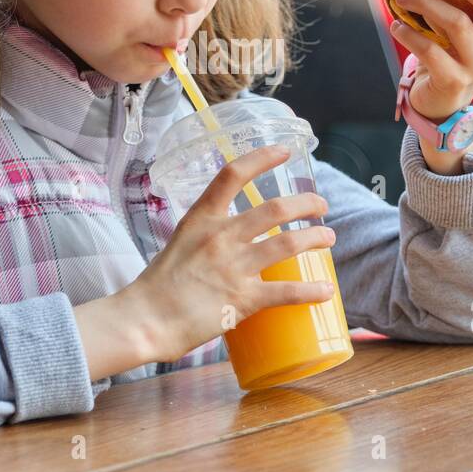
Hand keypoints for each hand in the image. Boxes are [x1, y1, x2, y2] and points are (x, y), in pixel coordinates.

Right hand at [128, 145, 336, 363]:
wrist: (143, 321)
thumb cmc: (156, 287)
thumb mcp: (179, 244)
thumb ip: (206, 237)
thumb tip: (229, 242)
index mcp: (201, 218)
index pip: (234, 174)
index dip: (263, 158)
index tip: (285, 151)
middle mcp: (220, 236)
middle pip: (275, 209)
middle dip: (306, 204)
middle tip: (320, 206)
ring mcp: (233, 266)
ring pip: (288, 243)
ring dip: (316, 238)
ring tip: (329, 238)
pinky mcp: (242, 299)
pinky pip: (288, 291)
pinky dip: (312, 290)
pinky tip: (327, 290)